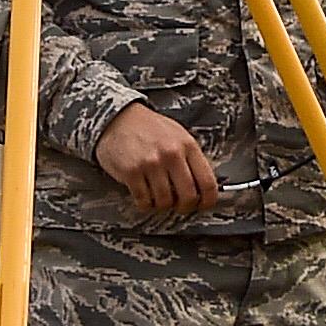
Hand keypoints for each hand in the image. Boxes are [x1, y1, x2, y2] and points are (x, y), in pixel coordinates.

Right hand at [94, 101, 226, 213]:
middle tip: (180, 206)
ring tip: (158, 195)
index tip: (203, 205)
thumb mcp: (177, 135)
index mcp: (187, 145)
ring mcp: (151, 164)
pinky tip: (144, 194)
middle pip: (189, 196)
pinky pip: (144, 201)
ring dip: (162, 204)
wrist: (117, 118)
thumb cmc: (147, 127)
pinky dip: (145, 203)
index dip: (208, 201)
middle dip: (185, 207)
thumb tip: (203, 185)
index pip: (208, 182)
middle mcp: (171, 154)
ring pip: (165, 202)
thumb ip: (190, 159)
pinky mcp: (132, 172)